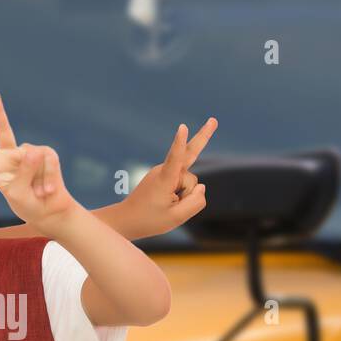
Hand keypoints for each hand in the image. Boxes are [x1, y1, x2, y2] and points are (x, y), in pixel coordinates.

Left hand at [0, 91, 81, 235]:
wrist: (49, 210)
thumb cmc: (28, 204)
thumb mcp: (18, 193)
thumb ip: (23, 172)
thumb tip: (34, 150)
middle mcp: (9, 155)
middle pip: (3, 129)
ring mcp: (28, 153)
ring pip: (32, 155)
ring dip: (36, 178)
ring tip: (38, 193)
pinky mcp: (46, 154)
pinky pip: (48, 159)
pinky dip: (49, 176)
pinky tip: (48, 190)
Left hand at [120, 118, 216, 238]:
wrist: (127, 220)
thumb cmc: (149, 220)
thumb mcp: (176, 218)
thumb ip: (195, 203)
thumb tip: (202, 187)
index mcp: (164, 179)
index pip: (175, 158)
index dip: (180, 143)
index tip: (182, 127)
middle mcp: (164, 170)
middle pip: (190, 155)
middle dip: (203, 137)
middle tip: (213, 120)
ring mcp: (164, 171)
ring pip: (189, 180)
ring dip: (185, 195)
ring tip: (169, 206)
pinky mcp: (165, 175)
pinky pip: (183, 183)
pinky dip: (182, 194)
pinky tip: (171, 200)